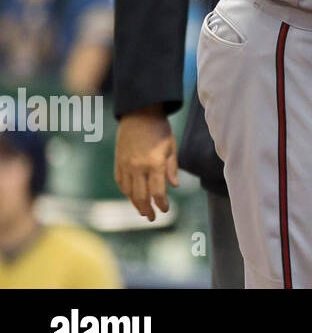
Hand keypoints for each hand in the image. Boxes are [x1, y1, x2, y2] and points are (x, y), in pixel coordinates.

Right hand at [113, 104, 178, 221]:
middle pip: (141, 196)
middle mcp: (138, 167)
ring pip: (129, 192)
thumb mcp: (171, 147)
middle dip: (147, 209)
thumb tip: (174, 186)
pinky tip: (132, 197)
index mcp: (154, 164)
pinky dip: (126, 192)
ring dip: (135, 204)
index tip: (165, 209)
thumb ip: (171, 168)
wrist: (139, 115)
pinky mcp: (118, 163)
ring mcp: (125, 166)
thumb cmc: (159, 130)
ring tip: (142, 211)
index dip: (161, 204)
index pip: (157, 192)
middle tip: (152, 217)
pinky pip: (120, 183)